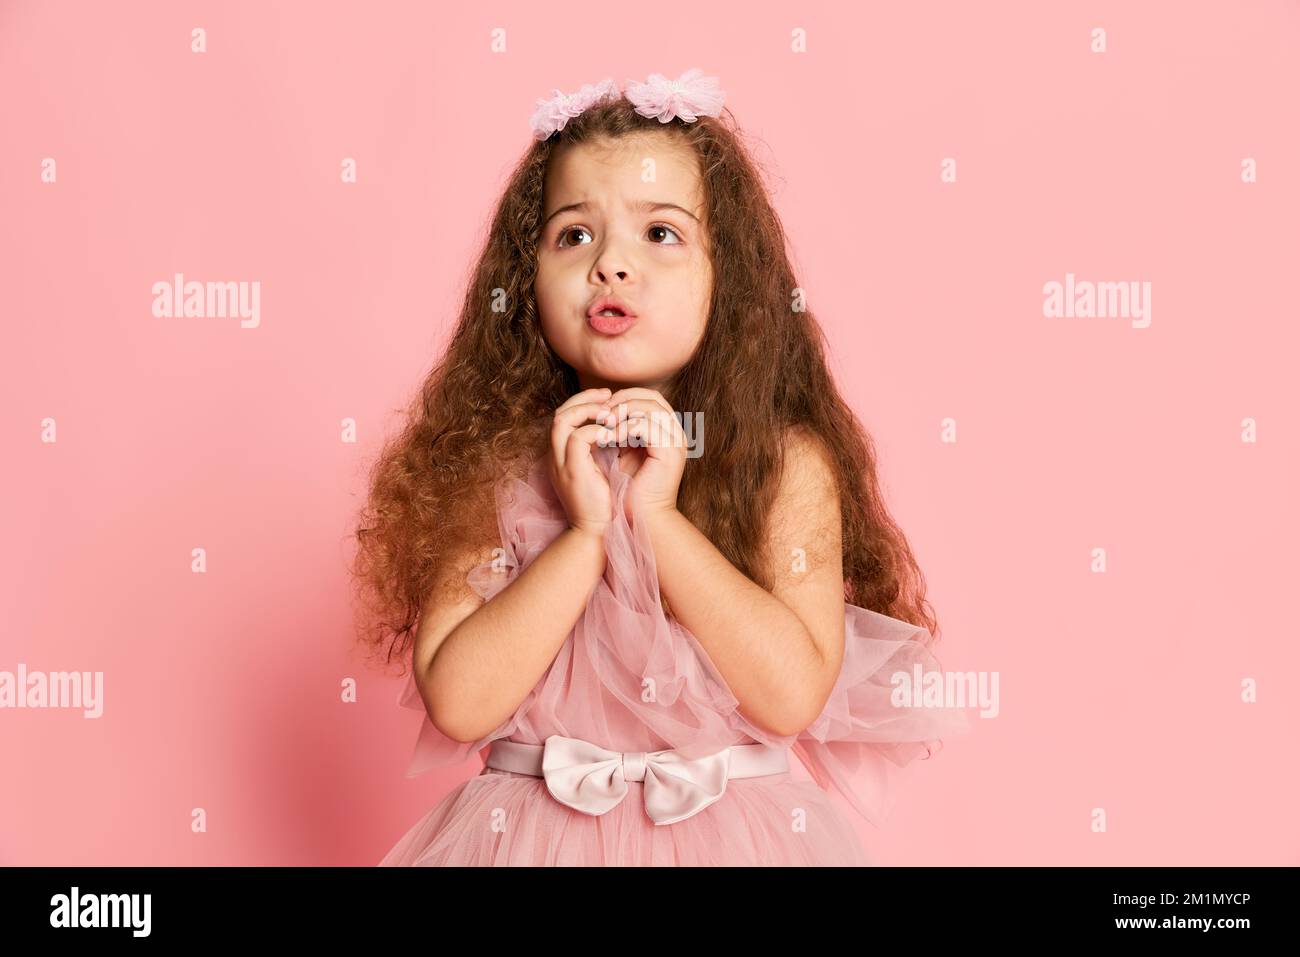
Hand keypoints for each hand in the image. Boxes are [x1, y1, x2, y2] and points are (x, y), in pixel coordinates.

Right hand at [547, 387, 616, 537]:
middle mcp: (555, 456)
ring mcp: (560, 463)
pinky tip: (613, 433)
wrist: (595, 533)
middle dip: (584, 399)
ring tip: (611, 411)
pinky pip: (578, 438)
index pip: (564, 417)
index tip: (607, 400)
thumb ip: (600, 450)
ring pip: (562, 420)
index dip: (583, 403)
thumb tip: (618, 430)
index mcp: (561, 455)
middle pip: (559, 413)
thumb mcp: (599, 471)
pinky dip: (596, 430)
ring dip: (588, 410)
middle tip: (609, 395)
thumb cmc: (601, 505)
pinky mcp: (571, 471)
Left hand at [603, 387, 686, 519]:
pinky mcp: (670, 452)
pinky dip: (623, 429)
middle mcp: (676, 434)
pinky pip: (645, 426)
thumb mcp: (625, 453)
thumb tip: (607, 411)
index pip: (651, 398)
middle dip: (623, 401)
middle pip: (653, 398)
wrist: (642, 517)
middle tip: (601, 413)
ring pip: (650, 408)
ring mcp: (676, 442)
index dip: (626, 397)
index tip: (603, 409)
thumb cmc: (631, 490)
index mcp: (668, 432)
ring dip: (622, 413)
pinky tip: (608, 439)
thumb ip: (622, 431)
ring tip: (602, 425)